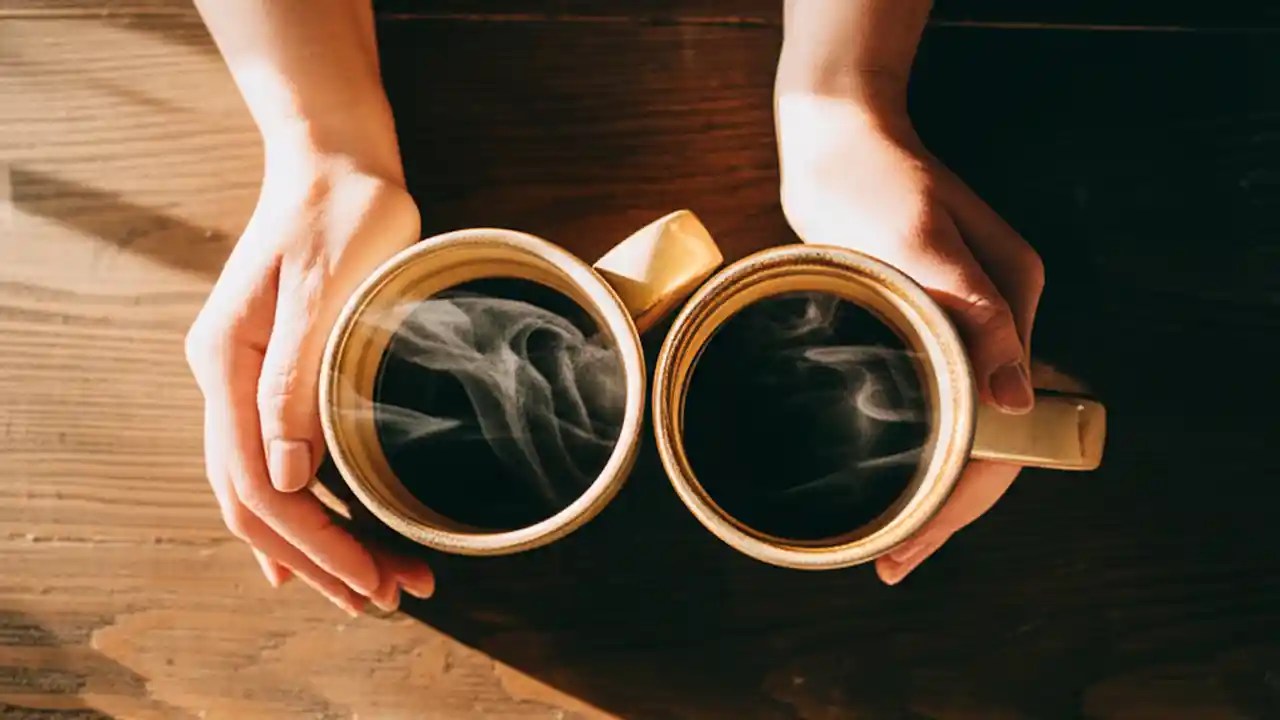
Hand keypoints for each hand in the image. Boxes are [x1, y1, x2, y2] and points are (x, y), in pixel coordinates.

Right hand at [185, 147, 433, 613]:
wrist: (335, 161)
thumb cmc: (344, 210)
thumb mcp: (328, 287)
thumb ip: (298, 378)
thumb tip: (286, 478)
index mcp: (228, 362)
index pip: (257, 485)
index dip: (315, 544)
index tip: (370, 580)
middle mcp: (222, 378)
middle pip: (254, 502)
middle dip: (319, 560)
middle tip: (386, 598)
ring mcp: (242, 379)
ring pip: (265, 490)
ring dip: (318, 544)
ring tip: (376, 584)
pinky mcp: (272, 374)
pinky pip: (274, 462)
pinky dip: (302, 512)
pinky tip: (324, 544)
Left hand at [777, 90, 1044, 584]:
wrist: (838, 138)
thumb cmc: (873, 178)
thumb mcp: (920, 237)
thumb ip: (974, 310)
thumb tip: (1016, 401)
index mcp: (1014, 301)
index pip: (1008, 423)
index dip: (968, 492)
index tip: (916, 541)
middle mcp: (999, 319)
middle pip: (990, 436)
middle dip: (947, 509)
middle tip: (893, 563)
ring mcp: (962, 324)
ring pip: (961, 426)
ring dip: (931, 487)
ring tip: (889, 544)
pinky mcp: (923, 323)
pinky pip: (931, 402)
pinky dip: (913, 447)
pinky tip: (882, 478)